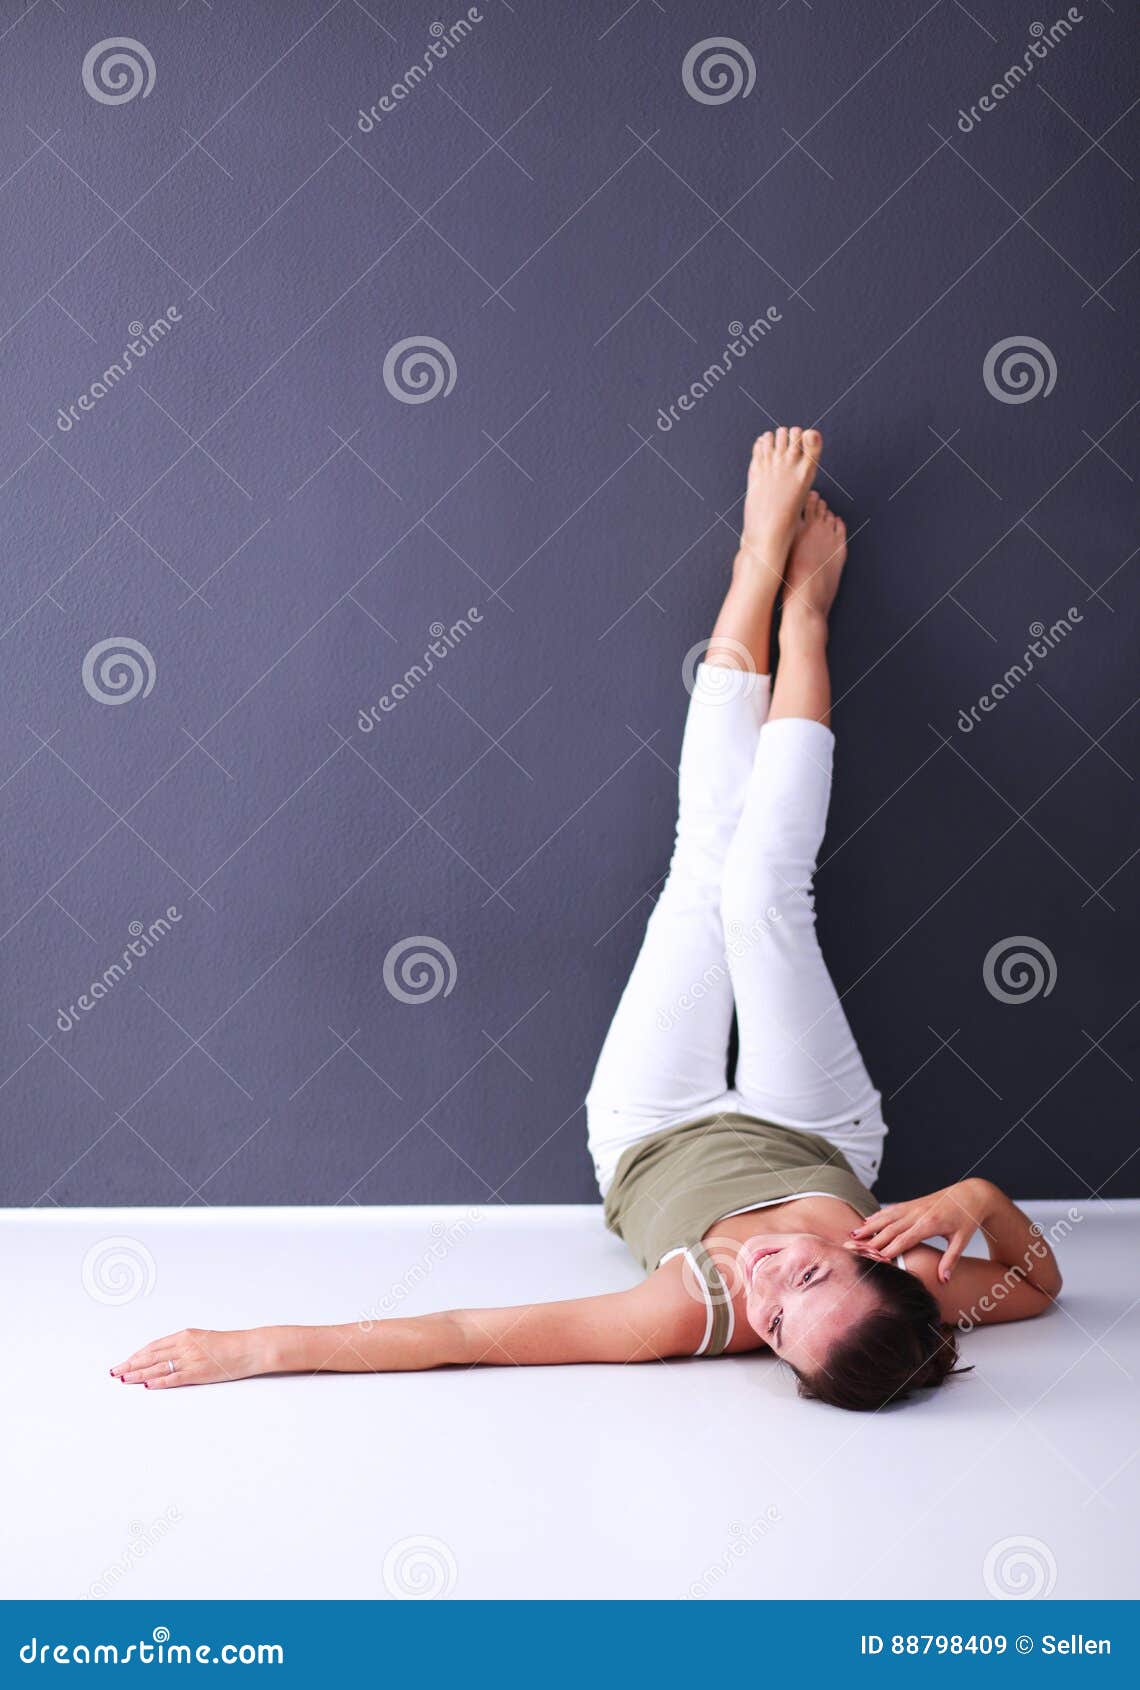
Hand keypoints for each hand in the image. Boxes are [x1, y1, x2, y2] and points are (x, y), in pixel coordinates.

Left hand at [111, 1327, 271, 1388]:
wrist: (250, 1348)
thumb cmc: (231, 1344)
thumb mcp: (204, 1339)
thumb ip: (187, 1345)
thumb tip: (169, 1356)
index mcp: (185, 1335)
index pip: (154, 1346)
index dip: (137, 1355)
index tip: (125, 1362)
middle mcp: (185, 1345)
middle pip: (151, 1356)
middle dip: (130, 1364)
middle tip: (114, 1372)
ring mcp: (191, 1359)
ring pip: (158, 1367)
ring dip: (138, 1374)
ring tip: (123, 1379)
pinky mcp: (198, 1372)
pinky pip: (174, 1378)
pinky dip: (159, 1382)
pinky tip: (147, 1385)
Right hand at [850, 1180, 994, 1281]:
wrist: (970, 1194)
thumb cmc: (967, 1218)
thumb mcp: (962, 1240)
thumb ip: (951, 1260)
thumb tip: (943, 1280)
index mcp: (930, 1223)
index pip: (905, 1239)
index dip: (890, 1249)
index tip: (875, 1260)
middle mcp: (918, 1213)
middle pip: (890, 1229)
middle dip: (871, 1240)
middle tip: (854, 1250)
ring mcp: (913, 1207)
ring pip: (886, 1217)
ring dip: (869, 1227)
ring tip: (852, 1236)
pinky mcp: (912, 1203)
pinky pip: (891, 1210)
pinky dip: (877, 1216)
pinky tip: (866, 1222)